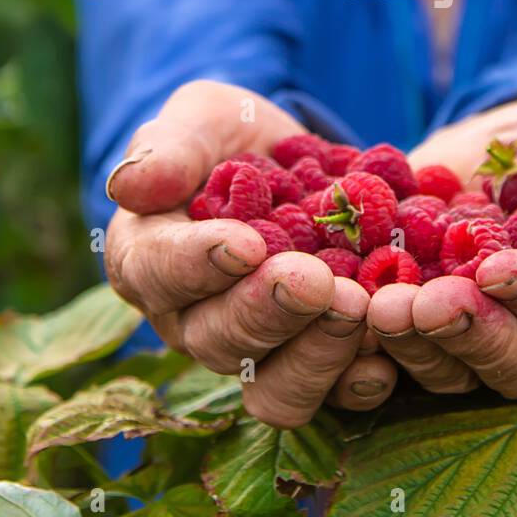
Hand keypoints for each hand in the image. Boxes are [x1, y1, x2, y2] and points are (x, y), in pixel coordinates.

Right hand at [103, 80, 397, 427]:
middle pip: (218, 338)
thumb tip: (128, 184)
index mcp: (147, 258)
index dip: (199, 263)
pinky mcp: (309, 365)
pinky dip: (359, 379)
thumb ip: (170, 147)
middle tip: (317, 281)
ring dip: (315, 355)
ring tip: (357, 307)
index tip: (246, 243)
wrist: (297, 164)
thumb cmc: (231, 139)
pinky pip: (329, 397)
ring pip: (272, 388)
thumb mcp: (202, 119)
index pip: (157, 271)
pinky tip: (388, 353)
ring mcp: (252, 352)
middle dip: (270, 310)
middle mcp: (191, 320)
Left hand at [366, 91, 516, 398]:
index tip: (497, 268)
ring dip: (415, 345)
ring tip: (378, 306)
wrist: (510, 136)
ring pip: (454, 370)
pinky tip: (343, 312)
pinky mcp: (421, 319)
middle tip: (424, 302)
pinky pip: (397, 355)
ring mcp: (479, 330)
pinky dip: (368, 345)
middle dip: (471, 335)